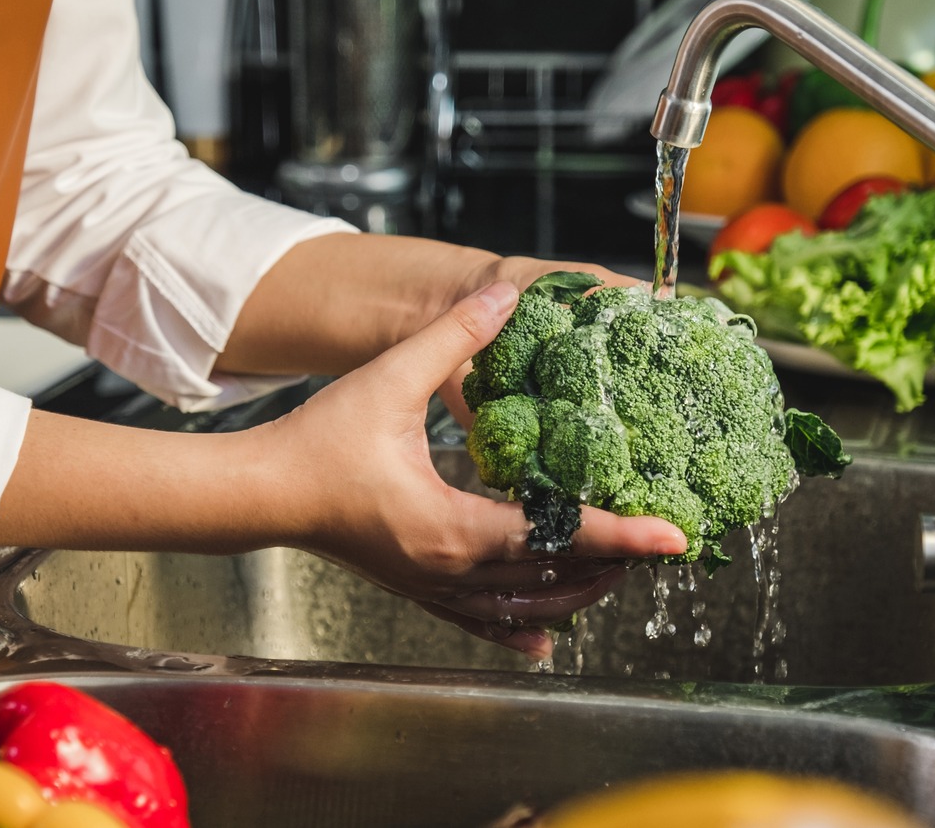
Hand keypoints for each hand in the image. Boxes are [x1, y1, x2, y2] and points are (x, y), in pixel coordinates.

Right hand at [257, 282, 686, 658]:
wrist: (261, 494)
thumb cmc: (318, 442)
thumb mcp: (390, 379)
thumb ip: (454, 336)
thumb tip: (506, 295)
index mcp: (454, 527)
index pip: (561, 535)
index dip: (624, 535)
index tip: (674, 537)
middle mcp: (451, 569)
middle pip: (555, 578)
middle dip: (614, 564)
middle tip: (659, 543)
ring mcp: (434, 586)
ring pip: (525, 607)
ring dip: (577, 593)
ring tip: (619, 576)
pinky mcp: (417, 588)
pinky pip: (480, 621)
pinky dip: (520, 628)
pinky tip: (544, 640)